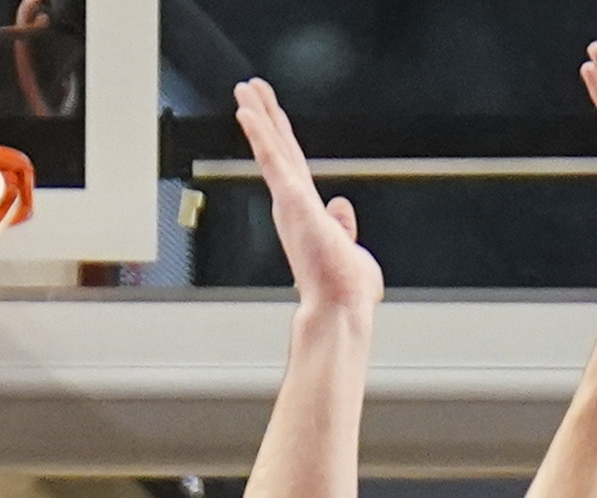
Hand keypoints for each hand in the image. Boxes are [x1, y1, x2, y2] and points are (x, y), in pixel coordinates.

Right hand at [235, 78, 380, 314]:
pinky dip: (260, 134)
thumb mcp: (351, 248)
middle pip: (278, 150)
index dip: (283, 140)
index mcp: (306, 214)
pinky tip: (247, 111)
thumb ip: (343, 225)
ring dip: (258, 116)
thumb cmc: (344, 291)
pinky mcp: (291, 200)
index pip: (293, 167)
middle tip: (250, 90)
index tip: (273, 119)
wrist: (339, 309)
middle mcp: (293, 206)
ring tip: (244, 89)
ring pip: (271, 148)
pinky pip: (272, 160)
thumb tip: (342, 208)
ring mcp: (289, 202)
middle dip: (265, 117)